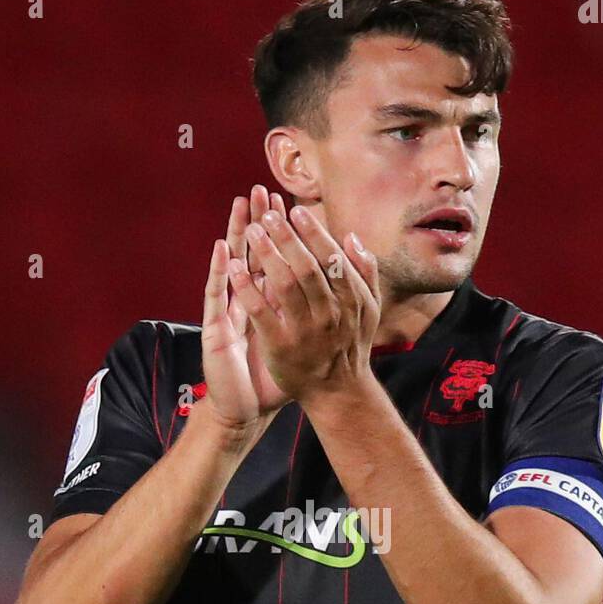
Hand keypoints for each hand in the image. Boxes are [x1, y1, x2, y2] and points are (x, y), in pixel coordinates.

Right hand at [201, 186, 293, 426]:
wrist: (243, 411)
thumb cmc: (274, 378)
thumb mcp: (298, 342)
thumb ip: (313, 316)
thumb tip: (335, 287)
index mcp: (267, 302)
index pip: (275, 258)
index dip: (281, 234)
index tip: (290, 204)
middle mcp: (245, 301)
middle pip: (252, 254)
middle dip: (259, 222)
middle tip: (263, 190)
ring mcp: (226, 312)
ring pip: (231, 266)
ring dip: (236, 234)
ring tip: (241, 204)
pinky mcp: (212, 329)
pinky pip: (216, 297)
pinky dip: (220, 272)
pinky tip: (223, 250)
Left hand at [227, 204, 381, 406]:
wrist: (338, 391)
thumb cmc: (350, 344)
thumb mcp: (369, 310)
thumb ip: (364, 273)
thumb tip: (351, 237)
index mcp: (351, 301)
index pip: (331, 259)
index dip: (314, 233)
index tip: (296, 212)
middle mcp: (330, 314)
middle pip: (306, 268)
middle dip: (287, 238)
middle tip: (268, 214)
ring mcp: (305, 332)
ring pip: (285, 286)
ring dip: (267, 254)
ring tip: (252, 230)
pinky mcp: (281, 347)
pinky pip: (262, 312)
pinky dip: (247, 288)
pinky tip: (233, 267)